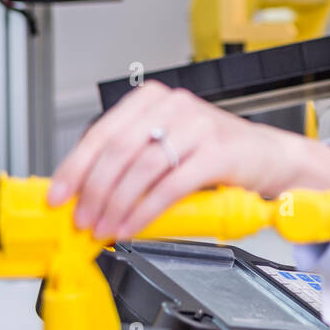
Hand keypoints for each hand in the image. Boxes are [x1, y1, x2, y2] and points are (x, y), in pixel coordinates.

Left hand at [46, 80, 329, 239]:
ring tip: (105, 228)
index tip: (58, 196)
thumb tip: (85, 195)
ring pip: (141, 168)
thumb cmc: (216, 156)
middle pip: (118, 150)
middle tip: (83, 220)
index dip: (74, 167)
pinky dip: (145, 210)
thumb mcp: (169, 148)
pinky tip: (132, 225)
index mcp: (154, 100)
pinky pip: (170, 185)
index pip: (101, 132)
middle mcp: (174, 107)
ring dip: (116, 205)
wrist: (271, 158)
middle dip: (93, 192)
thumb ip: (131, 163)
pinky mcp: (218, 152)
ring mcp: (198, 126)